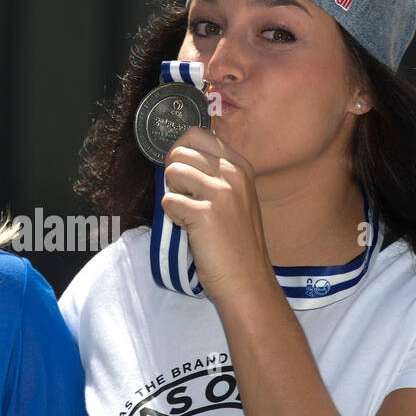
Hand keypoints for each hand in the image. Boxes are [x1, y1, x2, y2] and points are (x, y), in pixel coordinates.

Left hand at [161, 127, 273, 302]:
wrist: (247, 281)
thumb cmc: (237, 244)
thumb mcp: (236, 198)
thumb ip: (215, 174)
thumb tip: (179, 157)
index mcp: (241, 166)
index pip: (197, 134)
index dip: (181, 152)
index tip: (185, 176)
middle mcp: (233, 173)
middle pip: (179, 151)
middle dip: (174, 176)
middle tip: (187, 200)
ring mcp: (221, 192)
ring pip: (171, 172)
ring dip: (173, 195)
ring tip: (189, 214)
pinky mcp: (205, 214)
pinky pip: (168, 201)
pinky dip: (172, 217)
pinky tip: (190, 230)